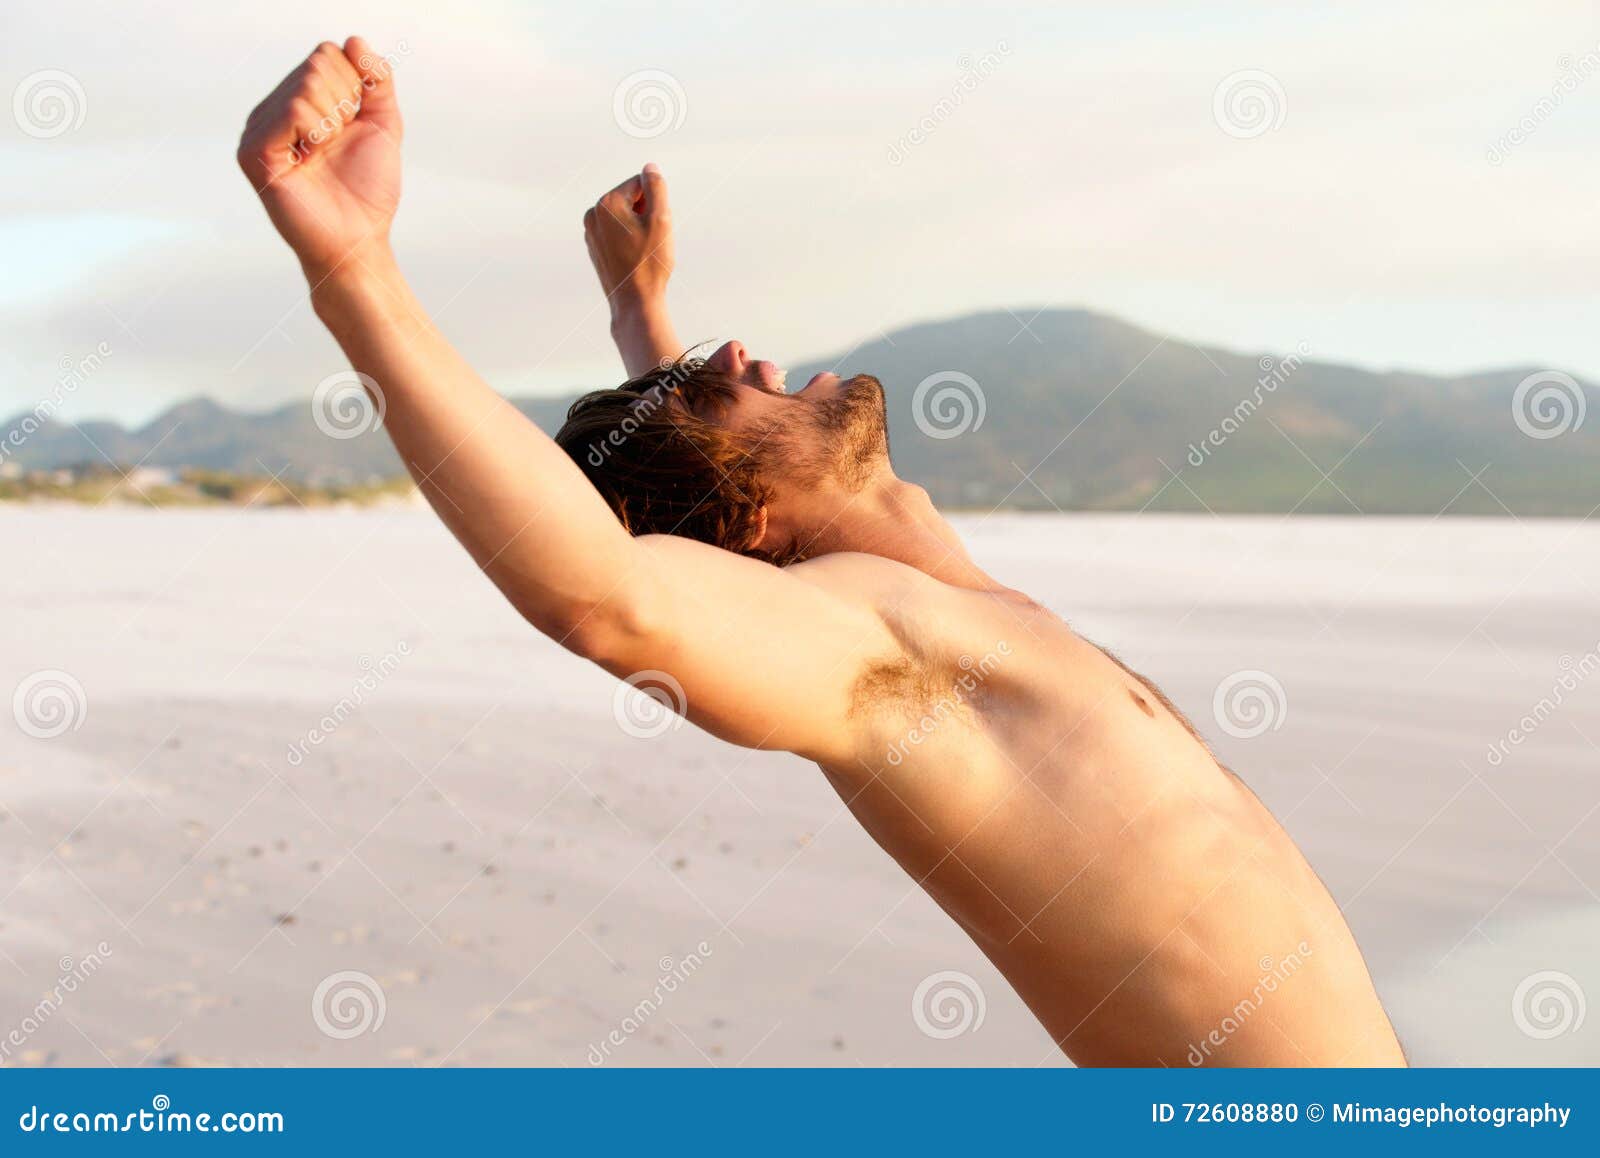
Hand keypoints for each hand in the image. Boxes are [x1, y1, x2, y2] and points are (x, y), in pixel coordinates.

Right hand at [237, 37, 402, 282]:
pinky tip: (309, 158)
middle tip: (337, 145)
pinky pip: (292, 111)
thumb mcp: (384, 126)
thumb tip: (353, 41)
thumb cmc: (367, 191)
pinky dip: (315, 132)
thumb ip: (376, 81)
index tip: (352, 128)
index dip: (355, 88)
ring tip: (323, 154)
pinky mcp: (254, 151)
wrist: (358, 239)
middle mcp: (274, 109)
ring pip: (307, 84)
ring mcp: (259, 129)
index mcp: (300, 101)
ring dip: (333, 122)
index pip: (328, 53)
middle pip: (318, 65)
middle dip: (346, 105)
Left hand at [584, 165, 674, 316]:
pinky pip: (617, 232)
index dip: (656, 203)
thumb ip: (656, 187)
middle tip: (651, 241)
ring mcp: (590, 232)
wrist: (634, 302)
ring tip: (643, 251)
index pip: (640, 183)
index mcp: (606, 203)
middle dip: (646, 213)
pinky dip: (630, 239)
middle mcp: (593, 214)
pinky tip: (635, 258)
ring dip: (639, 226)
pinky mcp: (594, 246)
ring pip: (625, 216)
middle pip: (631, 198)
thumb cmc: (649, 264)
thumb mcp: (661, 220)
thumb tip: (650, 168)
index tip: (656, 227)